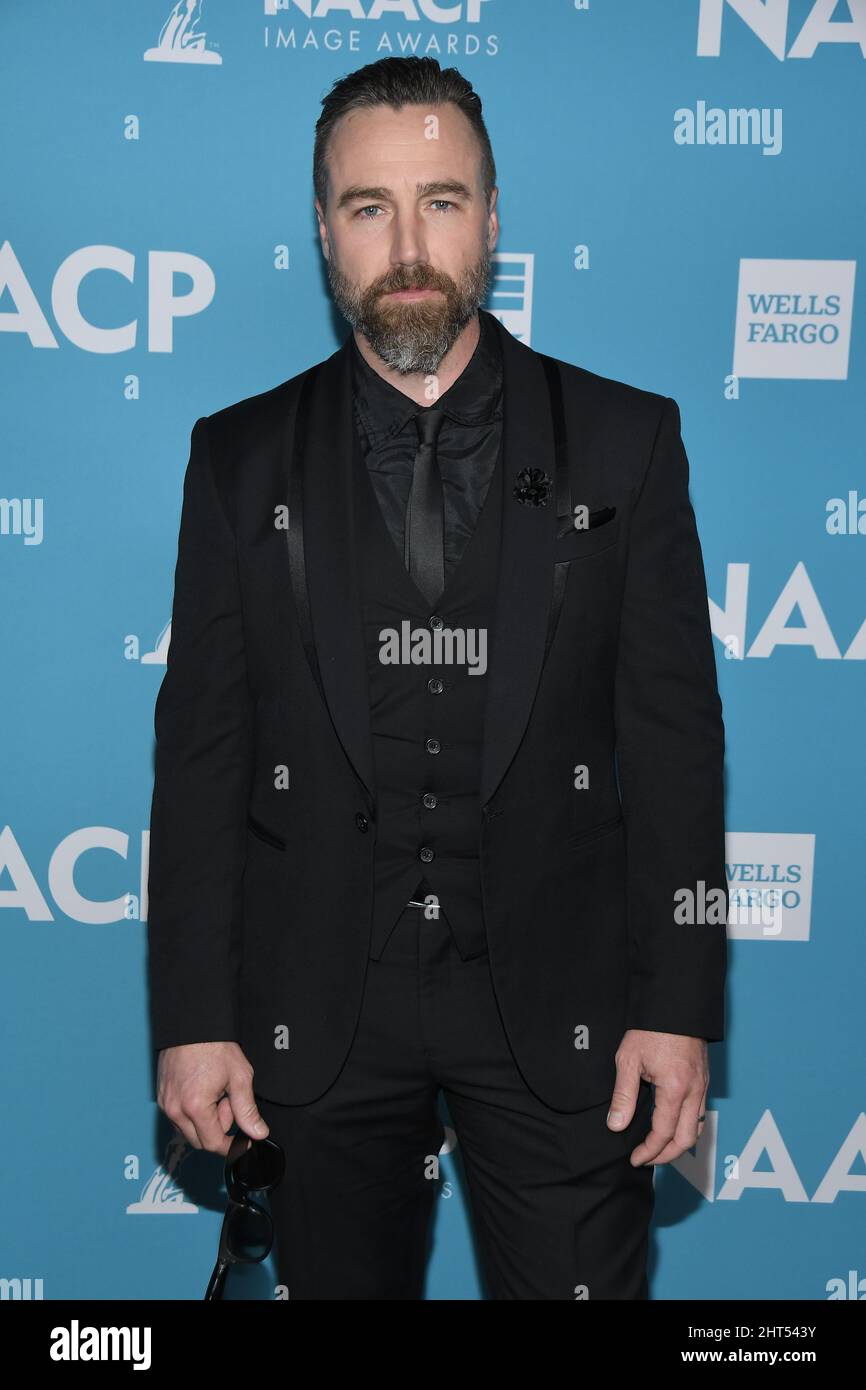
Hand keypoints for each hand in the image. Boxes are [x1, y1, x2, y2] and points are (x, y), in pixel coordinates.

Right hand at [156, 1041, 269, 1155]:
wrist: (192, 1025)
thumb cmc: (215, 1046)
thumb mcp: (239, 1078)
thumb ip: (247, 1110)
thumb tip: (257, 1133)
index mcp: (195, 1107)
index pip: (213, 1143)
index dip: (231, 1145)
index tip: (244, 1140)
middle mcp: (175, 1109)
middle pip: (199, 1141)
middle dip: (218, 1128)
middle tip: (228, 1101)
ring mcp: (165, 1104)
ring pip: (188, 1130)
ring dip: (205, 1121)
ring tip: (216, 1093)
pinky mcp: (161, 1097)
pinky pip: (178, 1117)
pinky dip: (193, 1112)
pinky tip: (203, 1091)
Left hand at [607, 1029, 708, 1165]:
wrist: (674, 1003)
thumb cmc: (650, 1028)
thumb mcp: (628, 1060)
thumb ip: (623, 1096)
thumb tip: (616, 1126)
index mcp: (675, 1089)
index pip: (663, 1133)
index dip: (649, 1151)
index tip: (635, 1159)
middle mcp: (694, 1091)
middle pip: (687, 1139)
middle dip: (667, 1155)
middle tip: (647, 1159)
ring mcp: (703, 1086)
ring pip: (698, 1129)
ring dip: (679, 1144)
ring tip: (658, 1148)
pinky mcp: (704, 1079)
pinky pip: (701, 1113)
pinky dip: (687, 1128)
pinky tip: (672, 1126)